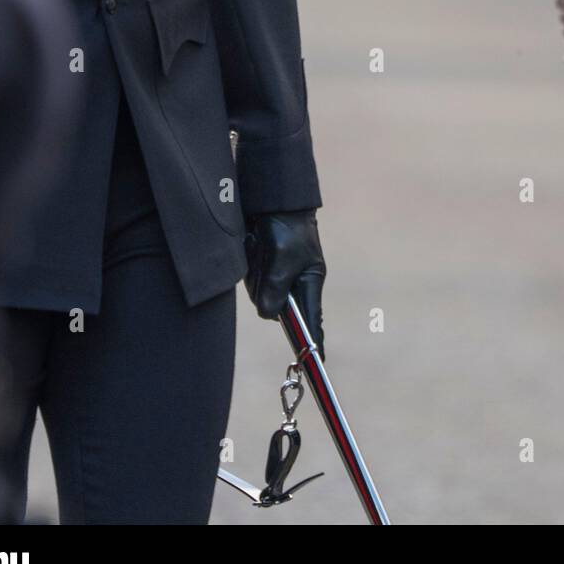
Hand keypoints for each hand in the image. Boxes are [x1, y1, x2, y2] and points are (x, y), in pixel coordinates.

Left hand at [245, 210, 326, 355]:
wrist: (270, 201)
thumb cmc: (287, 227)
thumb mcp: (283, 258)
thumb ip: (276, 288)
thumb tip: (268, 315)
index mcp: (310, 282)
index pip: (311, 321)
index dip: (312, 343)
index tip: (314, 363)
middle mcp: (294, 285)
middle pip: (274, 309)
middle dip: (265, 289)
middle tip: (265, 259)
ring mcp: (276, 279)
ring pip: (259, 297)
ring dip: (255, 275)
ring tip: (259, 248)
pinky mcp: (262, 272)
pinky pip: (250, 284)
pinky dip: (249, 268)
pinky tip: (253, 248)